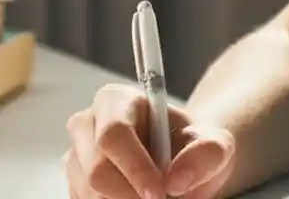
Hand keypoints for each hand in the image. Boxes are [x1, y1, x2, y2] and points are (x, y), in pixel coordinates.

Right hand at [64, 83, 234, 198]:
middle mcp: (86, 125)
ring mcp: (75, 158)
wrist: (182, 163)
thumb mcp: (214, 144)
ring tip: (157, 196)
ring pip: (90, 194)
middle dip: (131, 194)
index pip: (114, 134)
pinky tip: (136, 198)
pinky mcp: (73, 185)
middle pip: (96, 170)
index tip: (160, 193)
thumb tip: (176, 180)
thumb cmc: (193, 147)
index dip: (135, 167)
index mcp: (116, 100)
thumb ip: (205, 155)